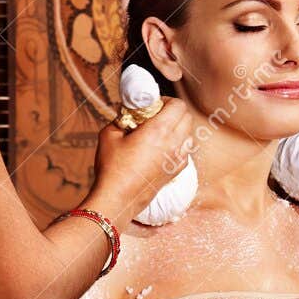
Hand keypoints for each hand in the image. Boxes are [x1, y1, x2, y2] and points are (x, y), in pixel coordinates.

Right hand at [91, 96, 194, 219]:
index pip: (178, 105)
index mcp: (159, 130)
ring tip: (161, 132)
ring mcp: (177, 158)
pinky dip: (179, 145)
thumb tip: (127, 114)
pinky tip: (163, 148)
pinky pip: (186, 151)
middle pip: (187, 117)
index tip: (154, 105)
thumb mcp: (109, 134)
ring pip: (189, 134)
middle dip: (174, 112)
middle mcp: (173, 143)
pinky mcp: (176, 171)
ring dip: (178, 128)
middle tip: (157, 116)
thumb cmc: (112, 167)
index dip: (167, 101)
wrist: (119, 197)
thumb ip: (121, 119)